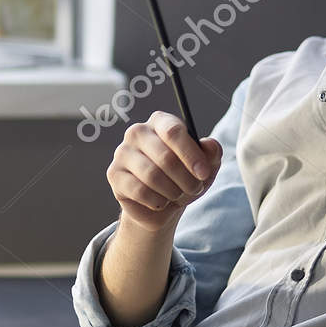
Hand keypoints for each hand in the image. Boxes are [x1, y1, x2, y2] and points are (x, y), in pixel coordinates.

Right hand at [106, 111, 221, 232]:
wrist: (162, 204)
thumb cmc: (183, 178)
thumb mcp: (205, 167)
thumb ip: (211, 153)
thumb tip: (210, 145)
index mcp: (161, 122)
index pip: (173, 131)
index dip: (191, 154)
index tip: (203, 173)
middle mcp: (138, 132)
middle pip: (165, 157)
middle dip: (186, 179)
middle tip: (194, 188)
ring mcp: (122, 152)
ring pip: (152, 176)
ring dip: (172, 192)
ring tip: (177, 195)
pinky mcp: (114, 174)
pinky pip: (140, 191)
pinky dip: (157, 201)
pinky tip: (160, 201)